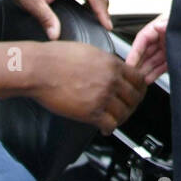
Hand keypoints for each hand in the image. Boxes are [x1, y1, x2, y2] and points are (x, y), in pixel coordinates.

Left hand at [8, 0, 110, 37]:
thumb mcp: (31, 3)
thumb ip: (45, 19)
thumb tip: (55, 36)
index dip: (101, 10)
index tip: (107, 24)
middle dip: (104, 10)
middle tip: (106, 27)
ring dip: (100, 5)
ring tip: (101, 22)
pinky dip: (93, 1)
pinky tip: (90, 12)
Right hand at [30, 41, 146, 132]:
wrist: (40, 69)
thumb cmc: (56, 58)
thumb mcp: (89, 51)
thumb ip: (105, 62)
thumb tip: (111, 68)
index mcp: (112, 64)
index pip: (138, 78)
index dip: (139, 88)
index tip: (137, 93)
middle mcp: (111, 80)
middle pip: (134, 97)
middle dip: (132, 105)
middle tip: (128, 109)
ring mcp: (102, 96)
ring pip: (124, 112)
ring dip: (121, 118)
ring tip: (115, 120)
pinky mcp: (90, 112)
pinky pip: (109, 124)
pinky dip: (109, 129)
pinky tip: (105, 129)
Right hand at [125, 12, 167, 83]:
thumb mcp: (178, 24)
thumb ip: (167, 25)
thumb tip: (158, 26)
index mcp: (161, 26)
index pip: (142, 39)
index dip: (134, 52)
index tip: (128, 62)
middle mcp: (162, 37)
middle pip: (145, 51)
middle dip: (138, 64)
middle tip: (131, 75)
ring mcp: (168, 47)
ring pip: (152, 60)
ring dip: (145, 70)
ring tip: (138, 81)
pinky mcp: (174, 57)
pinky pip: (161, 66)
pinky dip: (155, 73)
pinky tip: (148, 80)